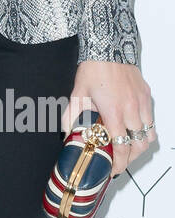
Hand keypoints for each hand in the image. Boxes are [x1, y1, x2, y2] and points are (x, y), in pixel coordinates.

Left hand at [63, 60, 155, 175]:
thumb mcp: (77, 94)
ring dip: (140, 146)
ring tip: (129, 149)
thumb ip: (71, 116)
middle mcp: (131, 109)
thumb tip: (65, 132)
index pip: (122, 146)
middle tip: (120, 161)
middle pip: (139, 145)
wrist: (108, 46)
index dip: (119, 163)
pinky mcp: (146, 95)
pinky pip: (151, 120)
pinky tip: (134, 129)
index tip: (114, 170)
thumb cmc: (93, 68)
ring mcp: (141, 102)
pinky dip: (146, 130)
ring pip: (149, 134)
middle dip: (131, 158)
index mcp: (113, 112)